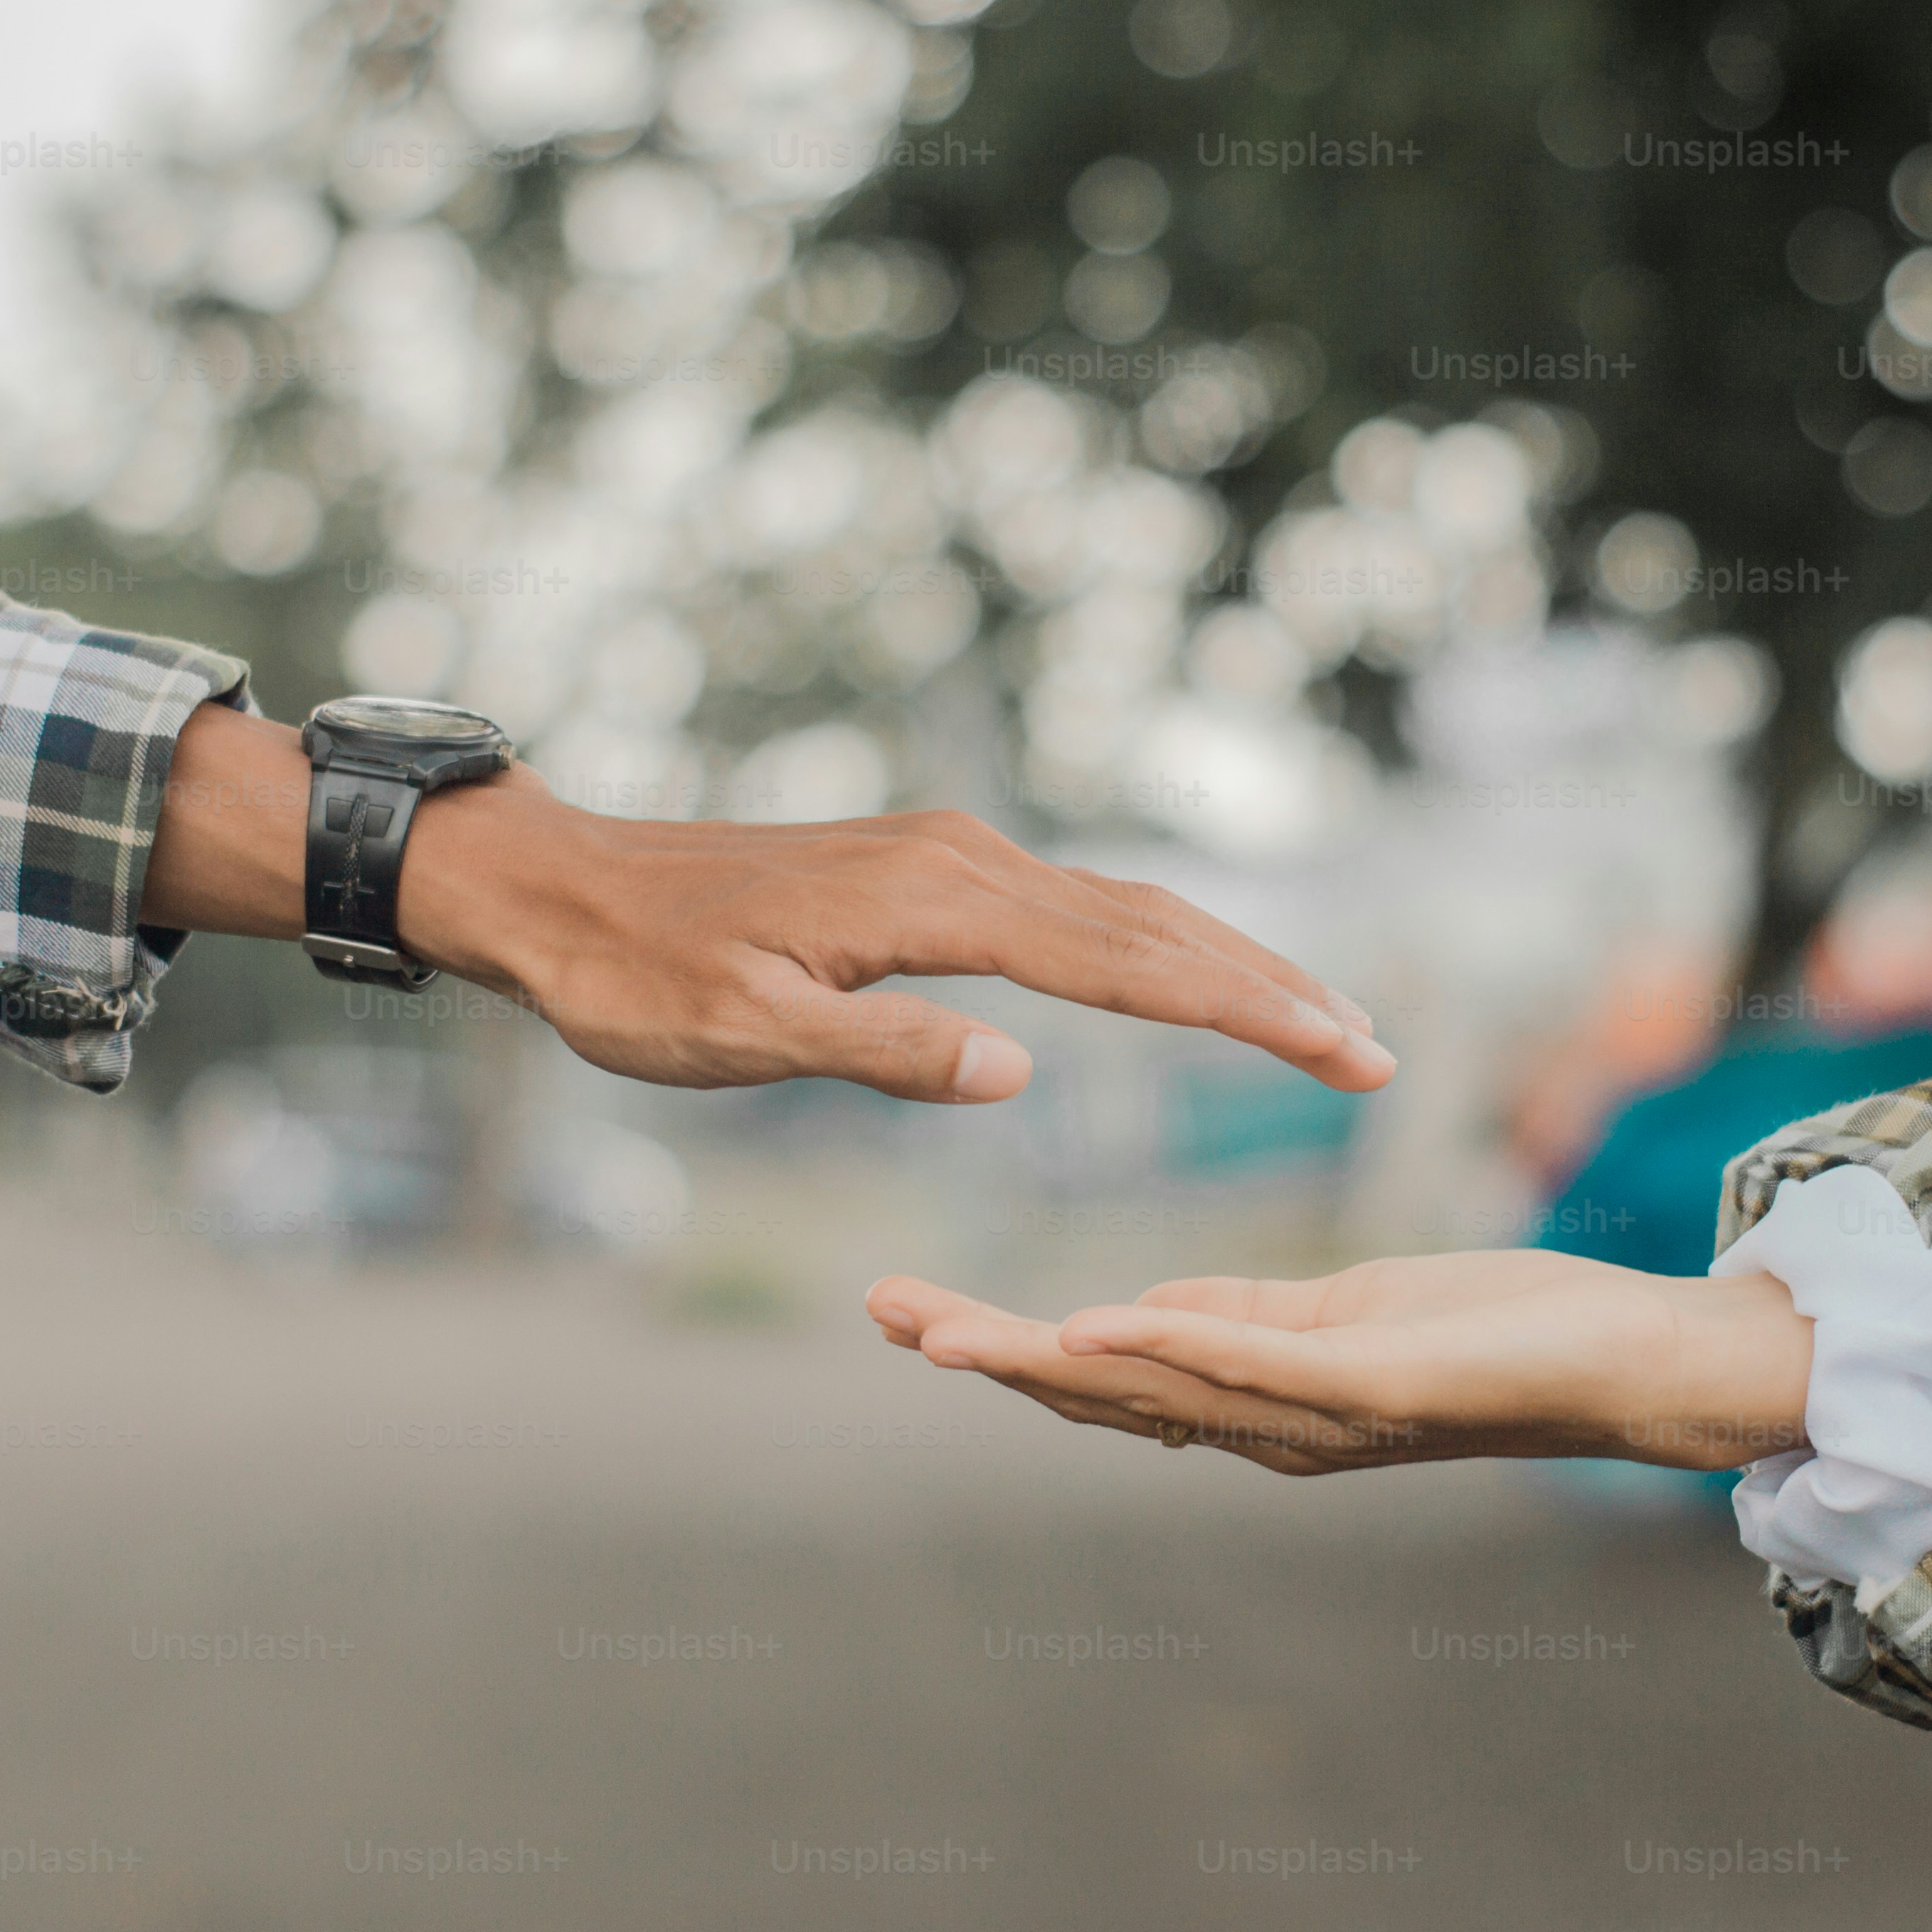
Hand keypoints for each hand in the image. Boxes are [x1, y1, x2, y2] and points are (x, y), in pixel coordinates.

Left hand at [140, 703, 1393, 1104]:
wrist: (555, 888)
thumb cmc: (634, 978)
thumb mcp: (744, 1037)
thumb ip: (883, 1052)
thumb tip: (1017, 1073)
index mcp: (936, 903)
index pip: (1130, 966)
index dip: (1247, 1013)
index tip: (1343, 1052)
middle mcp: (963, 860)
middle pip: (1156, 925)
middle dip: (1273, 987)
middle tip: (1375, 1052)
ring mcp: (950, 858)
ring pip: (1125, 911)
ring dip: (1226, 964)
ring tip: (1317, 1019)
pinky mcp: (928, 873)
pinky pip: (1074, 910)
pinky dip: (1153, 950)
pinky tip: (1187, 983)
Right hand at [862, 1252, 1813, 1475]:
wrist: (1624, 1365)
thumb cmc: (1497, 1331)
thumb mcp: (1346, 1313)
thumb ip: (1242, 1318)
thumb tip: (1136, 1307)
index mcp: (1257, 1405)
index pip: (1104, 1378)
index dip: (1000, 1352)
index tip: (907, 1312)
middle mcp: (1268, 1432)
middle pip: (1097, 1393)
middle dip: (981, 1356)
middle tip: (880, 1313)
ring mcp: (1315, 1418)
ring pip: (1148, 1386)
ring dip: (1037, 1359)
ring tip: (943, 1328)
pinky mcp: (1369, 1385)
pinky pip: (1249, 1366)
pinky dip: (1166, 1344)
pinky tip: (1089, 1325)